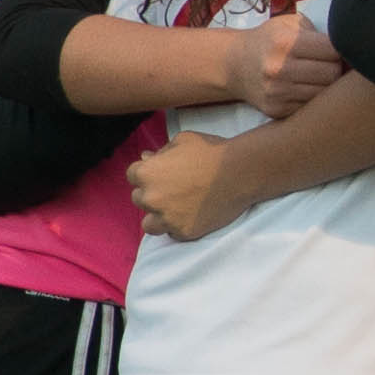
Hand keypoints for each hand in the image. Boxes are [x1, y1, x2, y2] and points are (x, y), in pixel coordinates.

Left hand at [128, 133, 242, 239]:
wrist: (242, 171)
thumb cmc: (212, 151)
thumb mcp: (183, 140)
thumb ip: (161, 151)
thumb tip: (146, 158)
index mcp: (146, 173)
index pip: (132, 176)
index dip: (147, 174)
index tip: (162, 174)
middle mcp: (151, 198)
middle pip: (139, 199)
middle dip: (153, 194)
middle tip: (175, 189)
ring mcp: (167, 218)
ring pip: (149, 224)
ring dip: (159, 216)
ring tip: (177, 209)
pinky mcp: (184, 232)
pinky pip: (173, 233)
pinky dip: (180, 226)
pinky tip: (193, 214)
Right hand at [224, 14, 344, 116]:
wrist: (234, 65)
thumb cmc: (270, 40)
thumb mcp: (289, 23)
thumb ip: (317, 30)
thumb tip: (349, 45)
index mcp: (285, 43)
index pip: (333, 50)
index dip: (340, 48)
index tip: (336, 49)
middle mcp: (279, 69)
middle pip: (332, 74)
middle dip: (336, 68)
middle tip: (329, 63)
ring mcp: (276, 93)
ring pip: (324, 93)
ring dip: (327, 85)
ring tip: (319, 76)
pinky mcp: (276, 110)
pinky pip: (310, 106)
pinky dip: (313, 98)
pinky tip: (306, 88)